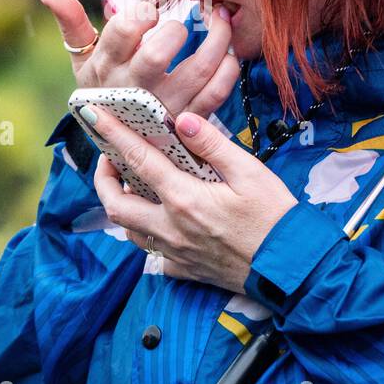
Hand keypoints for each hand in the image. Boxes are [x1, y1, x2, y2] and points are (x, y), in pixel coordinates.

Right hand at [41, 0, 239, 118]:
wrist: (120, 144)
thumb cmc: (104, 89)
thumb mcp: (83, 61)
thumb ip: (72, 24)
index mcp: (108, 68)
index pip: (122, 31)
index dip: (143, 8)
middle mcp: (135, 89)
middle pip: (157, 54)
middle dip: (176, 28)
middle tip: (190, 11)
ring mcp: (165, 107)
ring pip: (198, 70)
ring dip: (216, 39)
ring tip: (220, 17)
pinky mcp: (190, 120)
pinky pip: (217, 92)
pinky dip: (228, 68)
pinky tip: (227, 51)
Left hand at [87, 106, 298, 293]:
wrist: (291, 268)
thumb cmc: (274, 217)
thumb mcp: (249, 172)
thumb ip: (211, 144)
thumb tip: (181, 120)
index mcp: (184, 199)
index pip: (137, 160)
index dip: (111, 134)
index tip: (93, 114)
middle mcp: (171, 228)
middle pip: (116, 204)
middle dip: (104, 179)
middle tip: (111, 158)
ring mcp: (175, 252)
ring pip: (130, 231)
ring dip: (123, 206)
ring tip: (133, 185)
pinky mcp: (184, 269)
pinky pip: (153, 253)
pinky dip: (148, 233)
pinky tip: (161, 219)